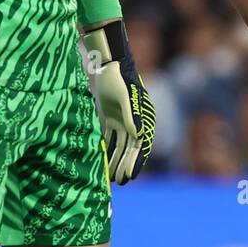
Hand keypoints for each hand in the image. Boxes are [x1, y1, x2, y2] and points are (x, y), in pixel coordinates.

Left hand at [83, 20, 155, 183]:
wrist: (112, 64)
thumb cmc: (119, 78)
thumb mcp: (124, 97)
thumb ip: (131, 116)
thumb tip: (138, 134)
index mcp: (143, 119)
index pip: (140, 145)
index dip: (136, 162)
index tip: (129, 177)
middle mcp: (136, 122)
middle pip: (131, 148)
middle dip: (126, 165)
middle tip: (120, 182)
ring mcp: (125, 120)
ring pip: (121, 145)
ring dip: (117, 160)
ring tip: (111, 176)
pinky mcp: (114, 117)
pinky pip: (112, 137)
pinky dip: (109, 148)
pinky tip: (104, 159)